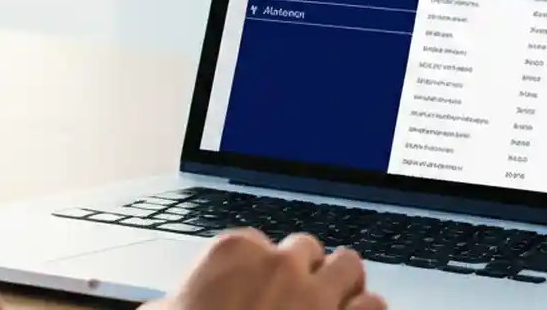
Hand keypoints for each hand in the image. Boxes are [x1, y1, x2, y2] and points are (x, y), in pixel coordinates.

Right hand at [151, 229, 385, 309]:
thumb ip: (177, 301)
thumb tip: (173, 304)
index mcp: (234, 254)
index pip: (258, 243)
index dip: (260, 270)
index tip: (257, 288)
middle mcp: (281, 266)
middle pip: (307, 249)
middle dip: (304, 272)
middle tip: (296, 297)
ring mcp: (318, 296)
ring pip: (349, 267)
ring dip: (342, 285)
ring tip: (334, 303)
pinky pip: (373, 306)